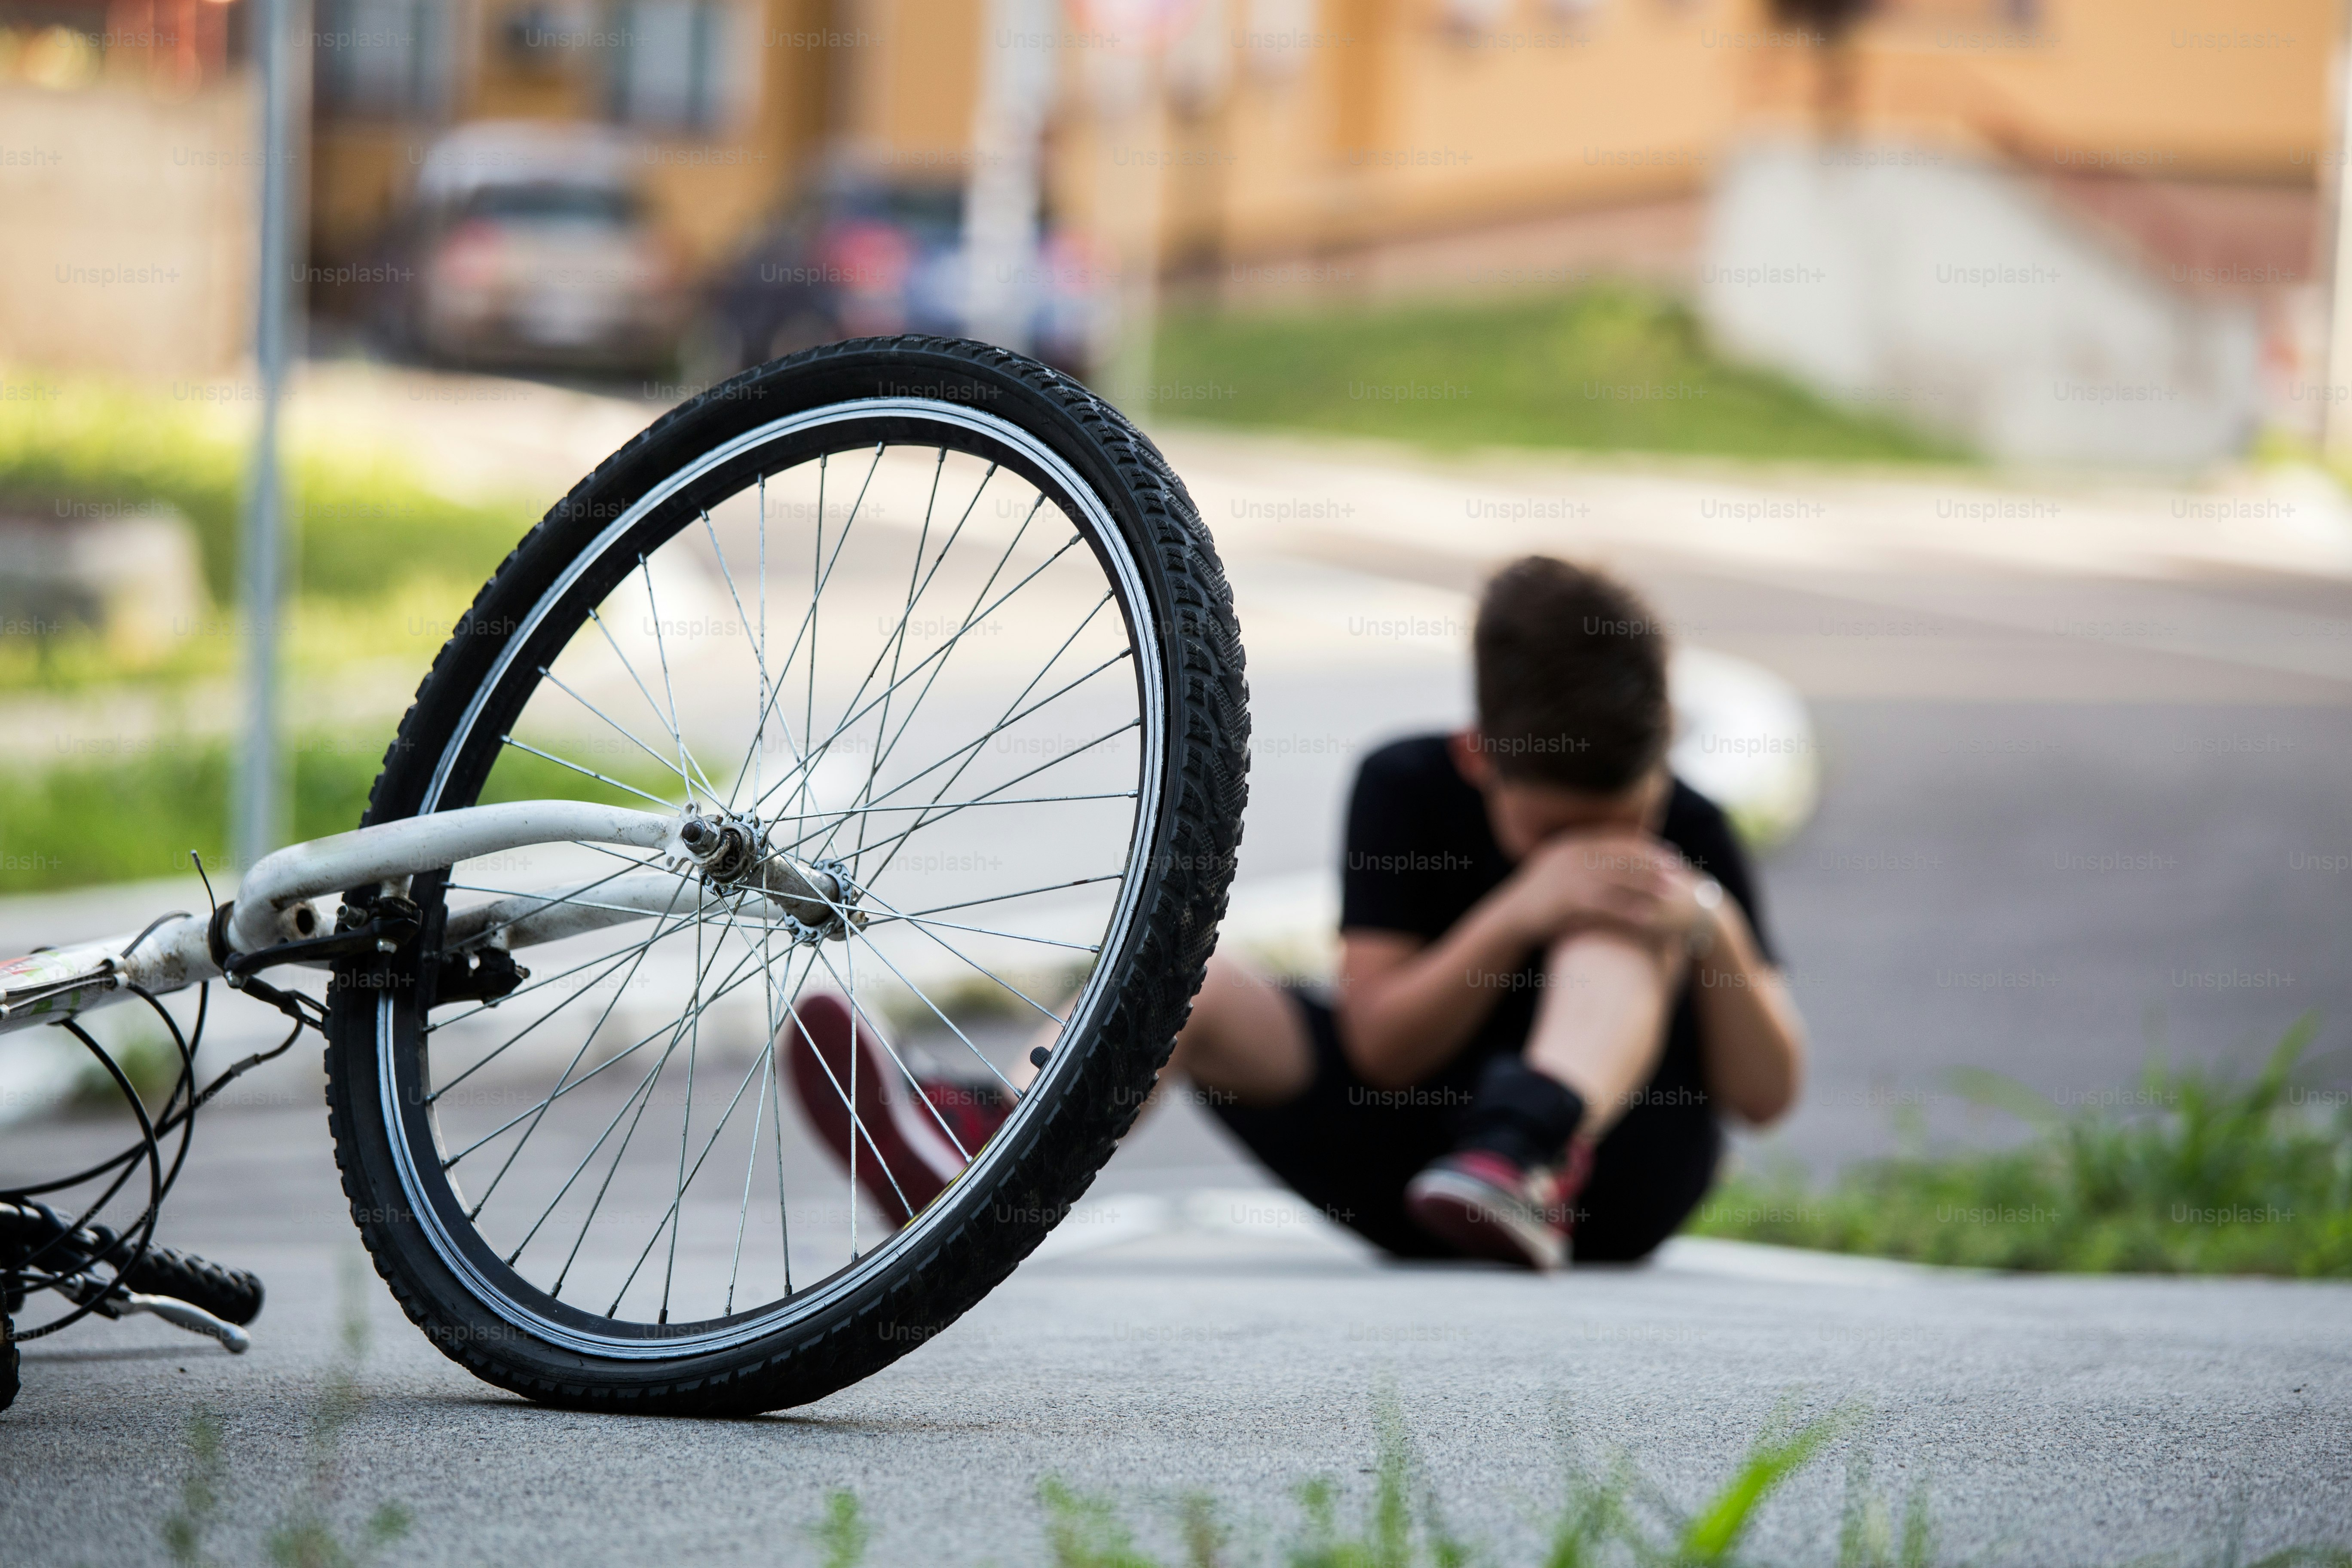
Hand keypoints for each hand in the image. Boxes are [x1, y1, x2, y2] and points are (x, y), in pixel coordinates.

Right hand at [1495, 830, 1705, 949]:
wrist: (1508, 918)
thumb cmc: (1539, 898)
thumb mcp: (1558, 870)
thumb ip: (1584, 860)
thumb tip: (1612, 858)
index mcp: (1571, 844)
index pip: (1617, 841)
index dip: (1646, 848)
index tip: (1671, 855)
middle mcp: (1571, 856)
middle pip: (1622, 857)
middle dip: (1653, 864)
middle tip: (1680, 872)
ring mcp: (1568, 878)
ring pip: (1618, 879)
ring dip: (1648, 885)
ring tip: (1673, 893)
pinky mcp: (1567, 901)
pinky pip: (1606, 905)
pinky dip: (1629, 910)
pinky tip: (1650, 917)